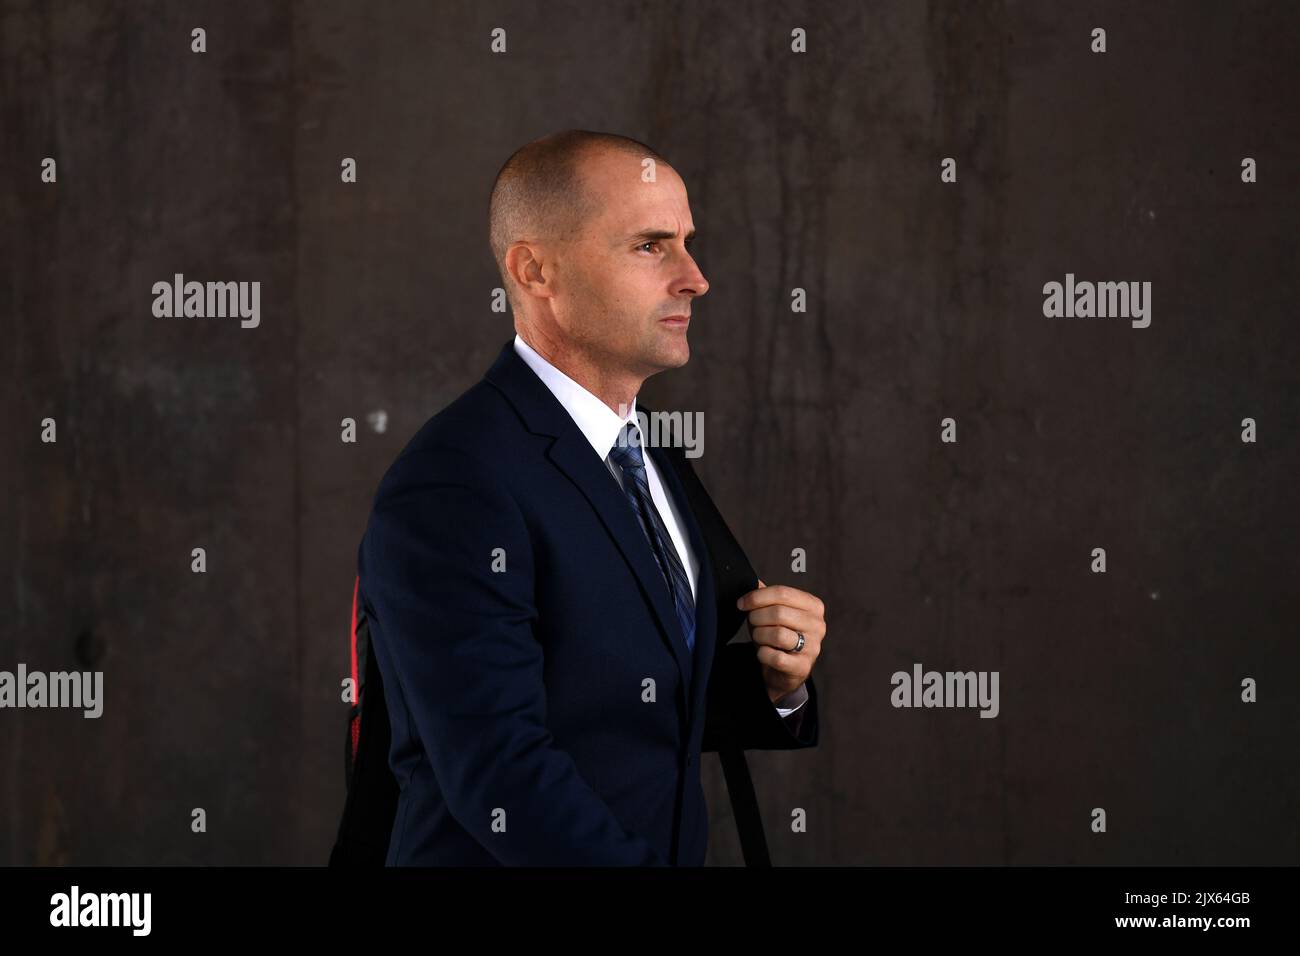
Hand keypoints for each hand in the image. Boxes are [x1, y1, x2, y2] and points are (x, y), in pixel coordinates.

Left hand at [736, 578, 825, 704]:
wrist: (784, 669)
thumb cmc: (778, 634)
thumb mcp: (773, 611)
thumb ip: (764, 595)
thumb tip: (751, 580)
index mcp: (813, 606)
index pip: (782, 592)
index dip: (757, 596)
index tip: (741, 603)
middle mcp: (818, 625)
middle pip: (779, 612)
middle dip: (757, 617)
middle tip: (752, 623)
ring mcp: (813, 647)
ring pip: (778, 634)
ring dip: (760, 635)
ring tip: (759, 637)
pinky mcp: (802, 667)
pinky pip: (775, 657)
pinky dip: (763, 654)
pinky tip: (764, 653)